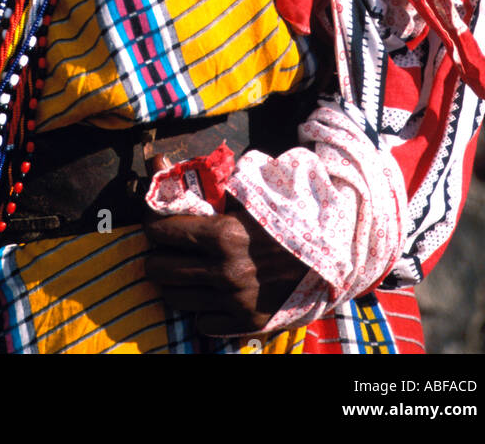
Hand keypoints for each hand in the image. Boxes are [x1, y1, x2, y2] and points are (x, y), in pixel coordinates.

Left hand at [144, 163, 305, 336]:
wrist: (330, 251)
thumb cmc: (286, 213)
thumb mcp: (246, 188)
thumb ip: (200, 178)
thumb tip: (157, 162)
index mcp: (223, 233)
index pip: (160, 231)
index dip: (153, 223)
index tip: (157, 221)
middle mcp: (225, 271)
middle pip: (158, 269)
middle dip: (157, 255)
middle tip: (166, 249)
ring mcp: (235, 300)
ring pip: (175, 298)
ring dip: (174, 282)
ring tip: (184, 269)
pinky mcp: (247, 322)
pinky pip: (203, 321)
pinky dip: (202, 307)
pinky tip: (212, 291)